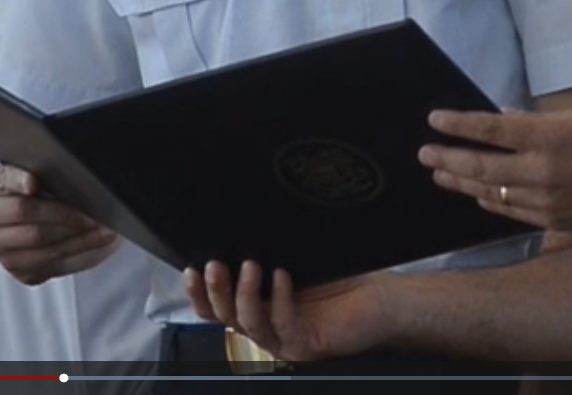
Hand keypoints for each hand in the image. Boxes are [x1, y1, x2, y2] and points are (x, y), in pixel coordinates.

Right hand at [0, 165, 119, 284]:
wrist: (55, 216)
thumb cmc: (48, 188)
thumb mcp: (44, 170)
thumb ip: (45, 169)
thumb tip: (60, 171)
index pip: (0, 180)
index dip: (17, 181)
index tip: (34, 183)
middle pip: (21, 210)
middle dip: (61, 210)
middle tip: (89, 207)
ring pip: (37, 238)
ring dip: (75, 231)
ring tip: (99, 223)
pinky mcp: (17, 269)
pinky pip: (48, 261)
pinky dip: (78, 248)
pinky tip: (94, 238)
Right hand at [183, 260, 386, 361]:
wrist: (381, 298)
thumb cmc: (341, 278)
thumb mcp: (295, 260)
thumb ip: (268, 253)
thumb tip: (238, 224)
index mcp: (257, 308)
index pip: (216, 308)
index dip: (198, 293)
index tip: (190, 267)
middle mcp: (266, 327)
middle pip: (225, 317)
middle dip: (215, 291)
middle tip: (214, 265)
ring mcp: (284, 341)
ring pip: (249, 323)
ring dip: (245, 294)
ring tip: (250, 265)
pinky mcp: (305, 346)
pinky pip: (284, 324)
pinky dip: (280, 299)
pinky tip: (282, 276)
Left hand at [419, 107, 571, 240]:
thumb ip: (537, 120)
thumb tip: (503, 119)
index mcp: (549, 139)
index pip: (491, 130)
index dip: (459, 125)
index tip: (435, 120)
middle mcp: (541, 172)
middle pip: (482, 166)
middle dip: (449, 158)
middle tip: (425, 153)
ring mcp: (544, 202)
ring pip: (491, 192)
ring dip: (462, 182)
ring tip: (440, 172)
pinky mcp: (551, 223)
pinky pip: (510, 212)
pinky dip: (489, 202)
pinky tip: (475, 194)